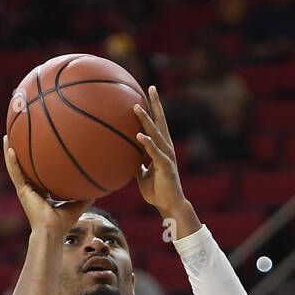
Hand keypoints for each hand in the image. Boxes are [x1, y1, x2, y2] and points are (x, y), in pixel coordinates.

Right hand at [2, 135, 88, 236]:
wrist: (53, 232)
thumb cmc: (64, 223)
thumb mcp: (77, 204)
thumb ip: (85, 195)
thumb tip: (99, 187)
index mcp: (40, 192)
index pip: (36, 174)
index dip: (35, 162)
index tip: (35, 148)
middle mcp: (30, 189)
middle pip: (22, 166)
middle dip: (19, 151)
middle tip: (16, 135)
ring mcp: (24, 190)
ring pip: (14, 167)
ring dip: (9, 152)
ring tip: (6, 136)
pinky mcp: (22, 191)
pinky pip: (15, 173)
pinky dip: (12, 161)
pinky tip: (10, 148)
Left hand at [133, 86, 191, 221]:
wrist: (169, 206)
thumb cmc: (157, 192)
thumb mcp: (142, 175)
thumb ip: (136, 163)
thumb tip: (124, 156)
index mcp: (162, 149)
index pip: (158, 125)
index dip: (154, 109)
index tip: (148, 94)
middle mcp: (166, 149)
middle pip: (161, 122)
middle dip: (156, 105)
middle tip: (151, 88)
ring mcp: (167, 157)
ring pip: (156, 134)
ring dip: (146, 121)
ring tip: (136, 108)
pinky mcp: (165, 167)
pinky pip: (155, 153)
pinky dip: (147, 144)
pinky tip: (139, 135)